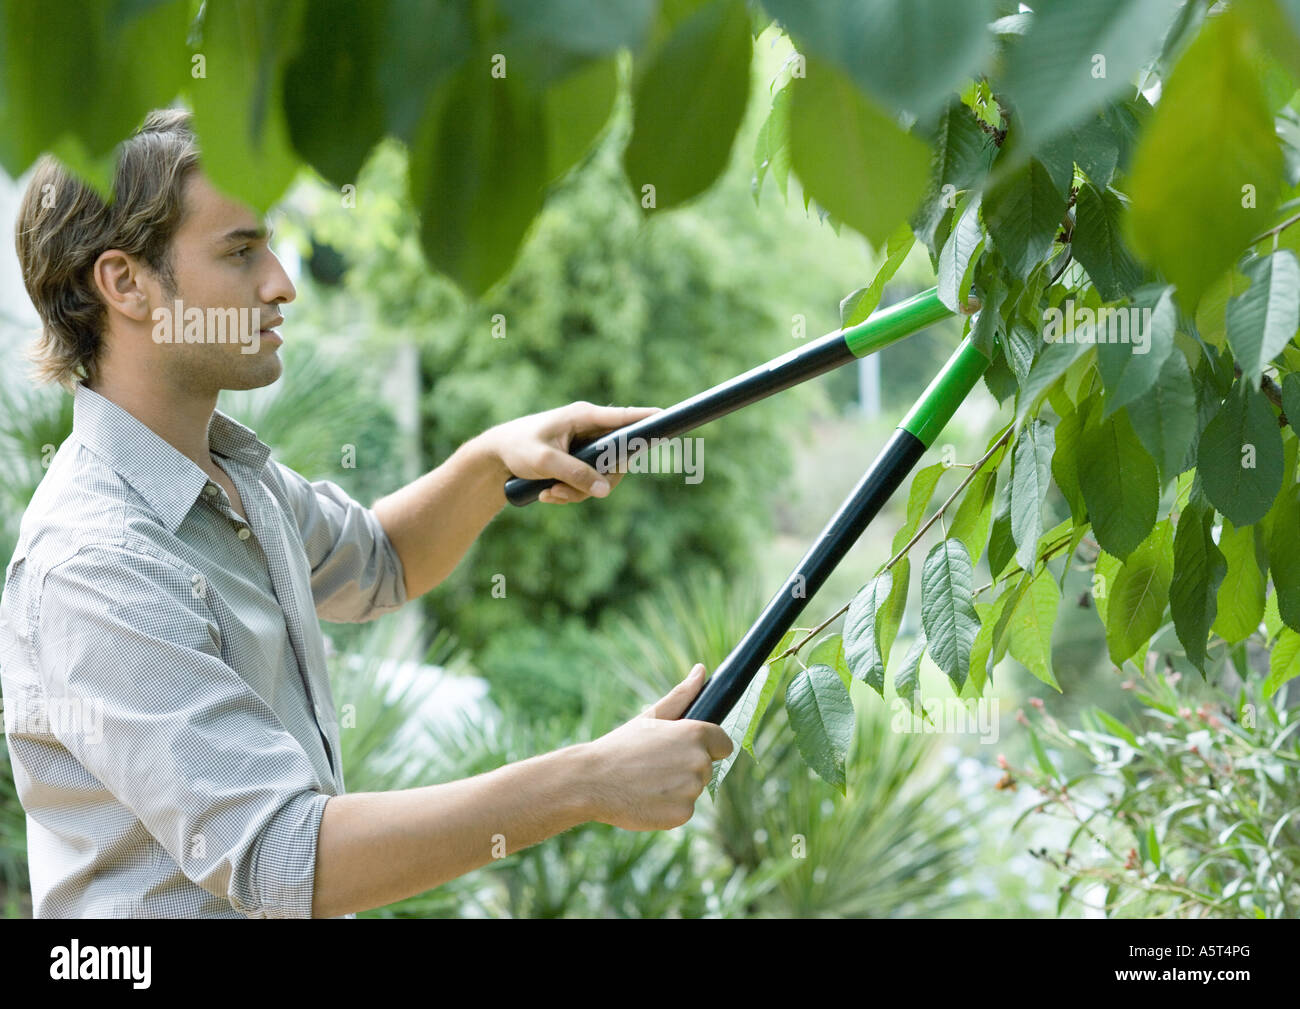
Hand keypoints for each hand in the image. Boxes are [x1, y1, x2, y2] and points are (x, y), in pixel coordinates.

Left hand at [484, 401, 660, 503]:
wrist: (496, 458)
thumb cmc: (517, 448)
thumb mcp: (544, 462)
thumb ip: (575, 474)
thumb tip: (604, 490)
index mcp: (584, 416)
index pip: (625, 416)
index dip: (647, 419)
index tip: (668, 418)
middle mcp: (590, 429)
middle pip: (618, 460)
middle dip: (594, 483)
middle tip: (564, 492)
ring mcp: (587, 447)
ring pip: (603, 478)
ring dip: (577, 493)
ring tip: (549, 494)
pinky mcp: (580, 462)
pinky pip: (589, 484)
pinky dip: (570, 494)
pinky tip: (547, 493)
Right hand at [581, 664, 733, 830]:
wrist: (591, 781)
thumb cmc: (621, 746)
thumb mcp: (652, 717)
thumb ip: (682, 695)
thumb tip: (701, 671)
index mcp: (695, 734)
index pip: (723, 744)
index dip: (705, 747)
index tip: (681, 750)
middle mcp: (699, 761)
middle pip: (706, 768)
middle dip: (685, 768)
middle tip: (653, 766)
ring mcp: (691, 790)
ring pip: (693, 790)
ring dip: (676, 789)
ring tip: (646, 782)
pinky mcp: (682, 814)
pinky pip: (683, 811)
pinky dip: (668, 808)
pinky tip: (646, 799)